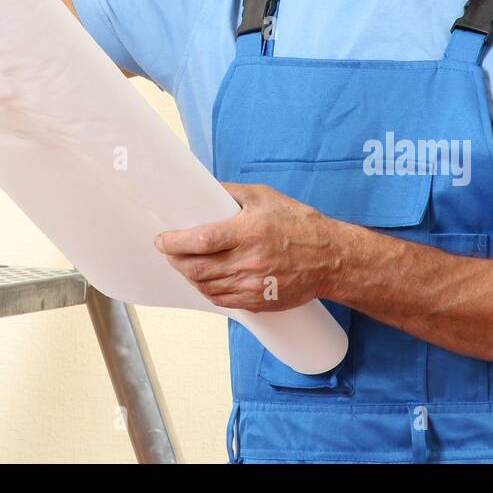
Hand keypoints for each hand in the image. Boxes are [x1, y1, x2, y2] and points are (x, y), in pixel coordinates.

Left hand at [153, 182, 344, 310]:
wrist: (330, 259)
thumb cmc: (299, 223)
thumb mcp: (265, 197)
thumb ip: (231, 193)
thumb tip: (203, 189)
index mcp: (249, 232)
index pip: (202, 240)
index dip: (176, 242)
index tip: (162, 239)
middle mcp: (249, 262)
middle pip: (198, 269)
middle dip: (176, 261)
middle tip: (169, 251)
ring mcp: (253, 286)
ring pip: (206, 287)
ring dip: (189, 276)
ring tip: (184, 263)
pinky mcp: (258, 302)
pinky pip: (222, 300)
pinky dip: (207, 290)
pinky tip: (204, 279)